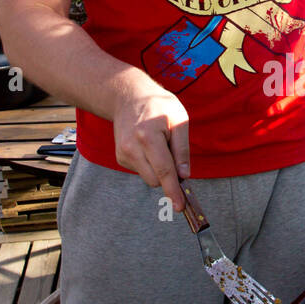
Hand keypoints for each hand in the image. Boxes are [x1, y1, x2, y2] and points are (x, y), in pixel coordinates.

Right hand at [109, 69, 189, 208]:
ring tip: (159, 144)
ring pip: (148, 177)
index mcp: (148, 137)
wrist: (128, 96)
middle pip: (155, 179)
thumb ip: (182, 149)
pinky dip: (149, 164)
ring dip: (158, 170)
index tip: (180, 206)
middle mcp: (132, 147)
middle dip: (168, 177)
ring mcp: (123, 153)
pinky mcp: (120, 156)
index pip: (164, 171)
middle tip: (176, 159)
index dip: (173, 190)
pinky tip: (148, 145)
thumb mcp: (179, 120)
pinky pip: (141, 170)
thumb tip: (184, 175)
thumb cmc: (158, 105)